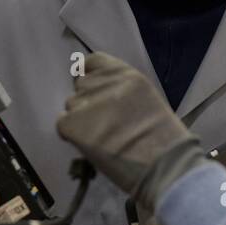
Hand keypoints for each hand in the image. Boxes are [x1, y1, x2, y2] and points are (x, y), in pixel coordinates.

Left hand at [56, 52, 207, 211]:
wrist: (162, 162)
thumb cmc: (163, 137)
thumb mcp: (145, 98)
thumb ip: (121, 91)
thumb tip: (101, 98)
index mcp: (125, 73)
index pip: (92, 62)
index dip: (90, 77)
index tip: (94, 92)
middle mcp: (103, 82)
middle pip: (80, 85)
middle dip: (87, 102)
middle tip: (102, 122)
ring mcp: (86, 103)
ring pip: (71, 106)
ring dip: (81, 120)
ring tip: (101, 138)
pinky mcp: (72, 124)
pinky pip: (62, 125)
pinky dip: (72, 136)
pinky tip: (91, 146)